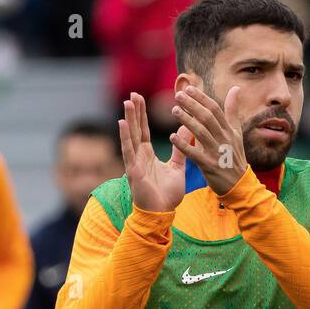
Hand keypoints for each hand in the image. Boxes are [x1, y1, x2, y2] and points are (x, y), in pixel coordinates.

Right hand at [120, 92, 184, 212]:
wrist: (162, 214)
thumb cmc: (167, 195)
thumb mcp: (177, 167)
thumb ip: (180, 148)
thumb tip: (187, 130)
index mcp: (148, 155)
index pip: (144, 130)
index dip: (142, 114)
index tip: (139, 97)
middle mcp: (139, 156)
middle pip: (136, 129)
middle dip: (134, 111)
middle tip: (132, 94)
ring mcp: (134, 163)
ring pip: (131, 137)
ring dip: (129, 119)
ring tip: (127, 102)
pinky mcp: (133, 171)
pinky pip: (129, 151)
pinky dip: (125, 137)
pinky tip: (122, 123)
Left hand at [170, 85, 246, 195]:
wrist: (239, 184)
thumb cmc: (234, 156)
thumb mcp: (236, 133)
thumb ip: (232, 111)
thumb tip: (235, 88)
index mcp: (229, 130)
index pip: (215, 109)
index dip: (202, 98)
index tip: (189, 88)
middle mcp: (224, 139)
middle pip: (207, 118)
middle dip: (193, 105)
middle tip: (178, 95)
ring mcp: (217, 153)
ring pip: (201, 133)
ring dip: (187, 120)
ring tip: (174, 110)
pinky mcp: (209, 166)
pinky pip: (195, 154)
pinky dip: (184, 145)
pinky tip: (172, 137)